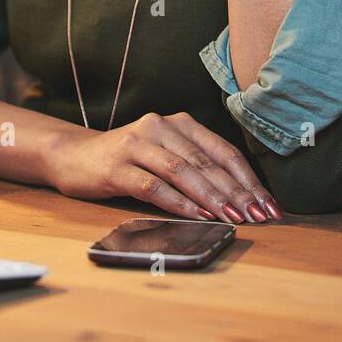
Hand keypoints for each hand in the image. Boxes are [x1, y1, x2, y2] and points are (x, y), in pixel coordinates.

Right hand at [45, 111, 282, 222]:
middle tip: (258, 216)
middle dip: (236, 192)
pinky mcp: (117, 167)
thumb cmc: (128, 161)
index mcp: (179, 123)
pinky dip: (177, 202)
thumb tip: (240, 200)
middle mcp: (160, 127)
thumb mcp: (164, 155)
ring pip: (183, 171)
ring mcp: (137, 145)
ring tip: (233, 218)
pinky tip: (194, 216)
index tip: (268, 205)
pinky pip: (152, 186)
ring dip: (211, 198)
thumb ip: (195, 167)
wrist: (73, 156)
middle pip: (206, 162)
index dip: (248, 179)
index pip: (222, 151)